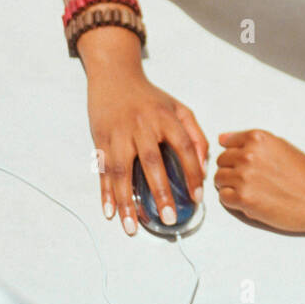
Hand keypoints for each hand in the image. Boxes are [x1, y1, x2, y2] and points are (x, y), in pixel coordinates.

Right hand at [86, 69, 207, 235]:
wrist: (115, 77)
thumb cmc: (151, 98)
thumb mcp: (179, 109)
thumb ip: (196, 135)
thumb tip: (203, 167)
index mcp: (166, 118)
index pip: (185, 148)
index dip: (192, 173)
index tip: (197, 197)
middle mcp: (142, 126)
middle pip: (152, 163)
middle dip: (161, 193)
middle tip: (170, 218)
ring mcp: (119, 133)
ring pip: (122, 172)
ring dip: (127, 201)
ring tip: (133, 226)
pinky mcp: (101, 139)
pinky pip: (103, 170)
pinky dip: (105, 193)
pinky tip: (110, 212)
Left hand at [213, 129, 304, 234]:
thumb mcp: (281, 146)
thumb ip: (252, 143)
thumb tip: (223, 139)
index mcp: (257, 138)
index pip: (227, 143)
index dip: (235, 155)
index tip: (245, 164)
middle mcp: (248, 154)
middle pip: (221, 161)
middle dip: (232, 170)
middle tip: (250, 180)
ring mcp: (244, 176)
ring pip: (219, 179)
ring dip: (231, 186)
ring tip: (252, 190)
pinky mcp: (243, 198)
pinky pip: (223, 197)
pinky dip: (233, 201)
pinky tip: (250, 200)